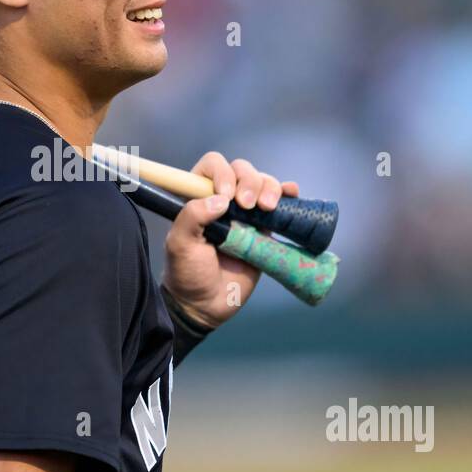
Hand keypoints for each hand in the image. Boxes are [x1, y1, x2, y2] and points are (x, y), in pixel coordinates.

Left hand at [161, 152, 299, 328]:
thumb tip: (220, 199)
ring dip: (270, 187)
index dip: (222, 173)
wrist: (206, 305)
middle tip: (247, 205)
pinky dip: (289, 194)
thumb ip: (192, 217)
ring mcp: (246, 213)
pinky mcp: (264, 229)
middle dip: (249, 181)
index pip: (212, 166)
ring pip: (263, 183)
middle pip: (242, 170)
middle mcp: (223, 199)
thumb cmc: (187, 273)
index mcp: (198, 197)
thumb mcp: (179, 244)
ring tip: (268, 207)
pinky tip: (292, 193)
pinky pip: (280, 204)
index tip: (226, 196)